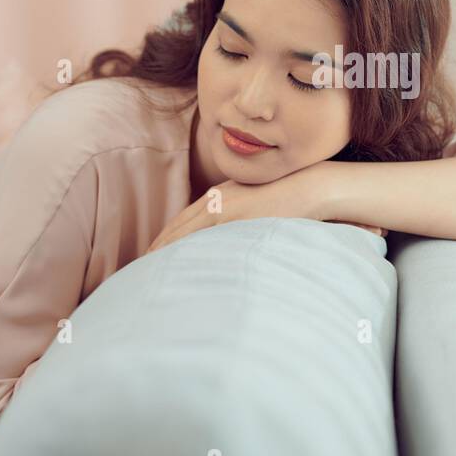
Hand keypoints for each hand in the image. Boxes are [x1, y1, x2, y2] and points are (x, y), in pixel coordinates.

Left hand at [146, 164, 386, 253]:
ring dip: (165, 249)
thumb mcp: (266, 207)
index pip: (188, 219)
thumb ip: (248, 219)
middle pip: (180, 224)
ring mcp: (224, 204)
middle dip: (160, 245)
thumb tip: (241, 240)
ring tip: (148, 269)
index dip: (169, 236)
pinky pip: (201, 234)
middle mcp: (219, 197)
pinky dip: (183, 249)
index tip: (155, 252)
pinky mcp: (232, 214)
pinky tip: (172, 264)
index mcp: (225, 194)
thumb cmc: (297, 199)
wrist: (313, 187)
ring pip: (184, 230)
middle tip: (141, 265)